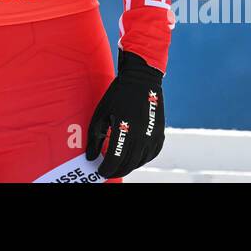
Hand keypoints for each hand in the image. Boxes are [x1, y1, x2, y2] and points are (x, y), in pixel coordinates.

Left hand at [86, 51, 165, 178]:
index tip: (99, 171)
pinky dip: (141, 160)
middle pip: (128, 164)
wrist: (141, 79)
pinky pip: (151, 154)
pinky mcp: (160, 133)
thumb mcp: (101, 113)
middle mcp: (141, 135)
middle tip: (107, 171)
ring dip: (128, 166)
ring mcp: (152, 135)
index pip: (115, 160)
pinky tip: (133, 158)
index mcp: (124, 129)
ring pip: (140, 161)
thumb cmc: (117, 95)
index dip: (106, 169)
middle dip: (116, 170)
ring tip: (118, 165)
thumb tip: (90, 157)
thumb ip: (95, 137)